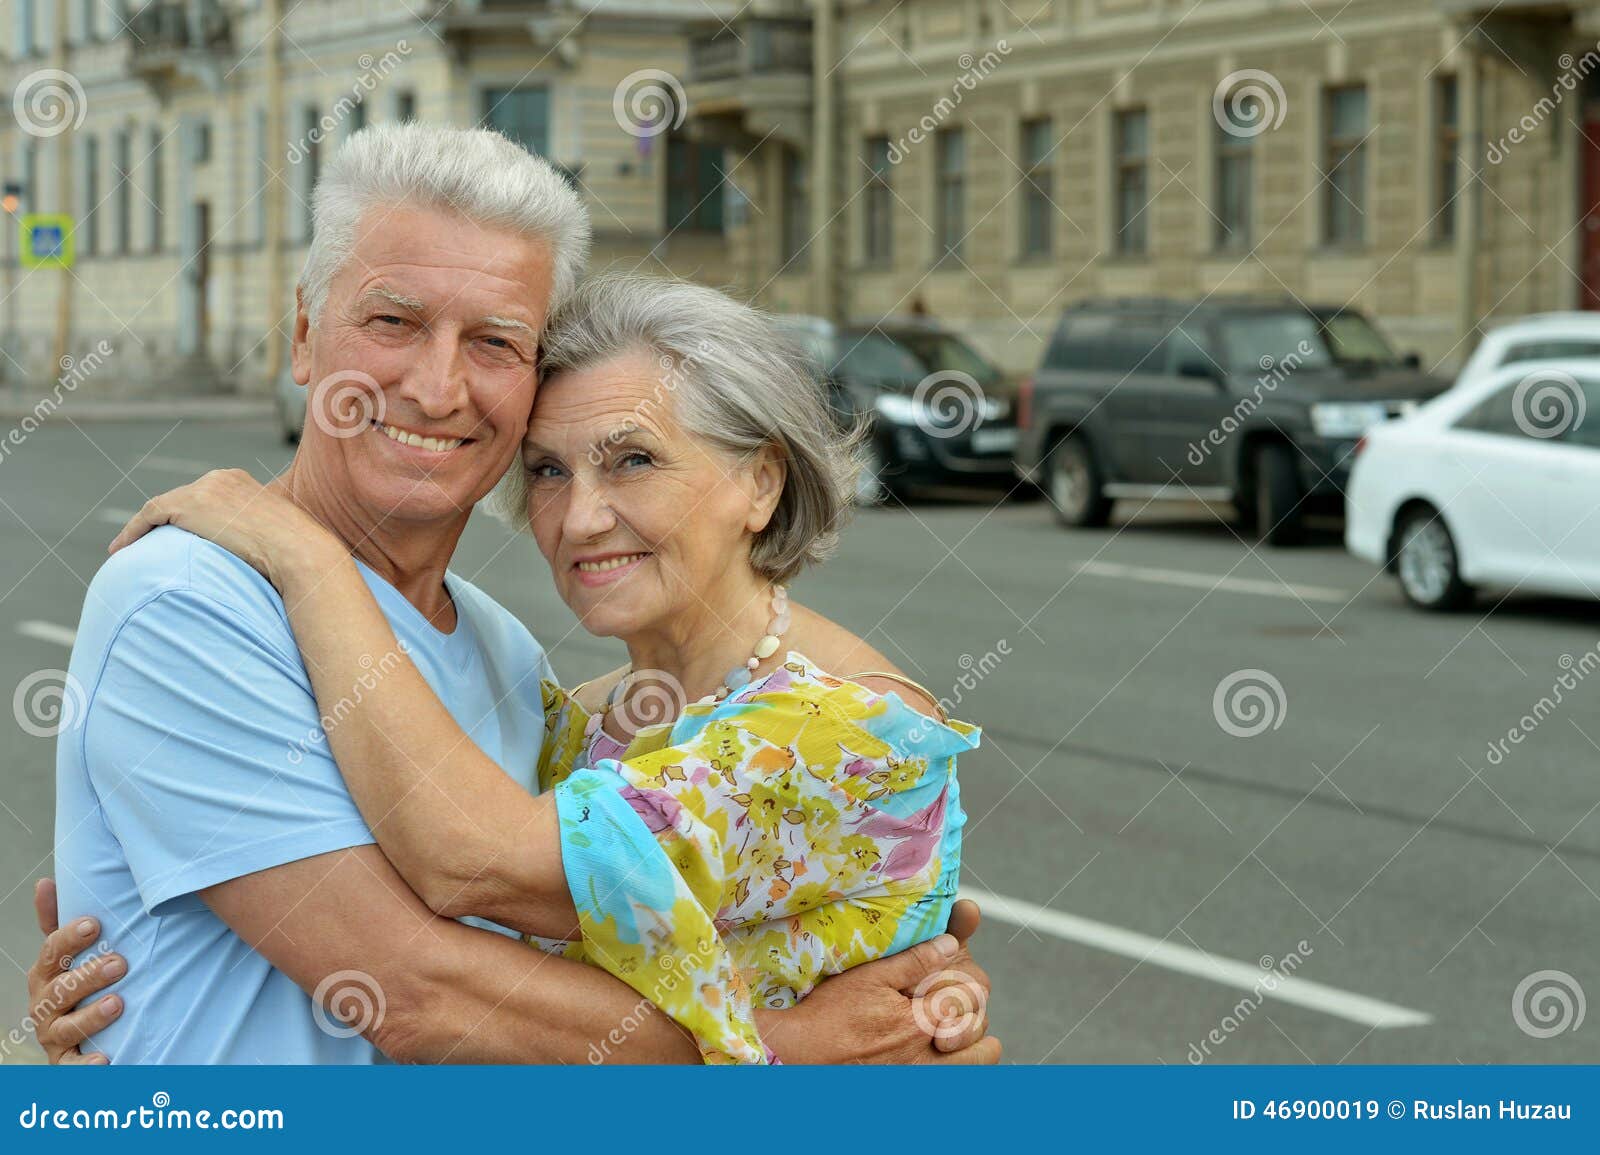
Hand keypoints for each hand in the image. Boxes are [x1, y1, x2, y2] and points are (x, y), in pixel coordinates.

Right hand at [26, 879, 127, 1064]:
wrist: (78, 1033)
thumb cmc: (76, 983)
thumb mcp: (66, 953)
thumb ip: (57, 921)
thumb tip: (45, 881)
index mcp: (46, 973)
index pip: (52, 952)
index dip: (70, 937)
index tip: (96, 924)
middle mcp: (45, 1004)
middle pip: (62, 989)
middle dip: (89, 976)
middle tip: (119, 963)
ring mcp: (53, 1034)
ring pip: (68, 1026)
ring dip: (92, 1015)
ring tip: (118, 1003)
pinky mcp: (65, 1062)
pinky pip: (72, 1067)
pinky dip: (86, 1065)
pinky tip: (104, 1059)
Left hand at [108, 469, 338, 588]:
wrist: (298, 551)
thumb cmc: (296, 553)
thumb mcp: (276, 537)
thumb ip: (259, 537)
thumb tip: (258, 558)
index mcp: (241, 482)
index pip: (201, 497)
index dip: (183, 517)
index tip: (172, 535)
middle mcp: (220, 478)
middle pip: (179, 499)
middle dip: (161, 521)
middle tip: (145, 543)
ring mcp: (204, 489)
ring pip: (160, 507)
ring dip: (141, 528)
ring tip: (126, 548)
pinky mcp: (189, 504)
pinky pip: (149, 516)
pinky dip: (132, 532)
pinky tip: (121, 550)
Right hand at [757, 899, 998, 1064]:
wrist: (798, 1056)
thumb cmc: (828, 1015)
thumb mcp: (868, 976)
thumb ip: (914, 960)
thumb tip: (950, 943)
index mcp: (919, 1023)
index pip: (972, 1001)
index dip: (967, 987)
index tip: (953, 984)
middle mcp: (925, 1059)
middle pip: (983, 1043)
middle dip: (975, 1022)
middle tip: (957, 1012)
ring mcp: (920, 1080)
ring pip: (976, 1069)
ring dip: (972, 1051)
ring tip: (952, 1036)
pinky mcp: (911, 1092)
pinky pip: (954, 1084)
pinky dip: (954, 1070)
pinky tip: (937, 1058)